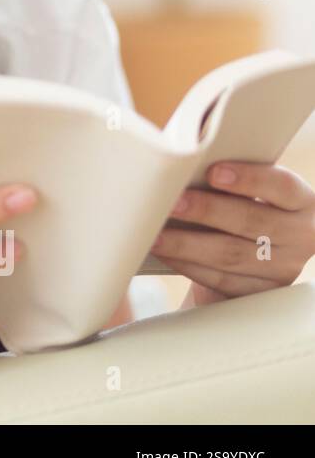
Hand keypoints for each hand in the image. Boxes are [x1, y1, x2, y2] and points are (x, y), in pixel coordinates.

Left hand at [151, 161, 314, 307]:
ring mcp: (284, 268)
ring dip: (187, 243)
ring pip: (231, 254)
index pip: (282, 186)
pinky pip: (220, 279)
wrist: (247, 259)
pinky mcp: (260, 293)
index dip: (250, 179)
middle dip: (207, 211)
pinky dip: (187, 264)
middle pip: (252, 222)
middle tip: (172, 203)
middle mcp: (301, 236)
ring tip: (156, 233)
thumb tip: (185, 164)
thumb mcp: (245, 194)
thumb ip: (225, 179)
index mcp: (301, 201)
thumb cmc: (240, 210)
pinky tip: (165, 252)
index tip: (213, 172)